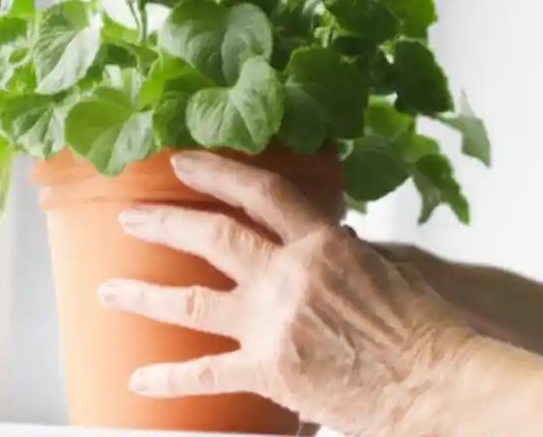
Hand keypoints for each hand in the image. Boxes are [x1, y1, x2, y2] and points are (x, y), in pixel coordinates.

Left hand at [97, 151, 475, 436]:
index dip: (217, 172)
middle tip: (132, 216)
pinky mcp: (270, 371)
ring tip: (110, 288)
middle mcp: (290, 276)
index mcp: (323, 244)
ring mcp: (274, 324)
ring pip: (192, 301)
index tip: (185, 161)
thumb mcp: (389, 271)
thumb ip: (351, 253)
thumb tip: (336, 240)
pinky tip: (139, 382)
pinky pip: (206, 373)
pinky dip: (169, 379)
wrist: (433, 380)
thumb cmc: (423, 328)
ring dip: (145, 293)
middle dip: (165, 221)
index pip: (261, 194)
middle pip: (213, 236)